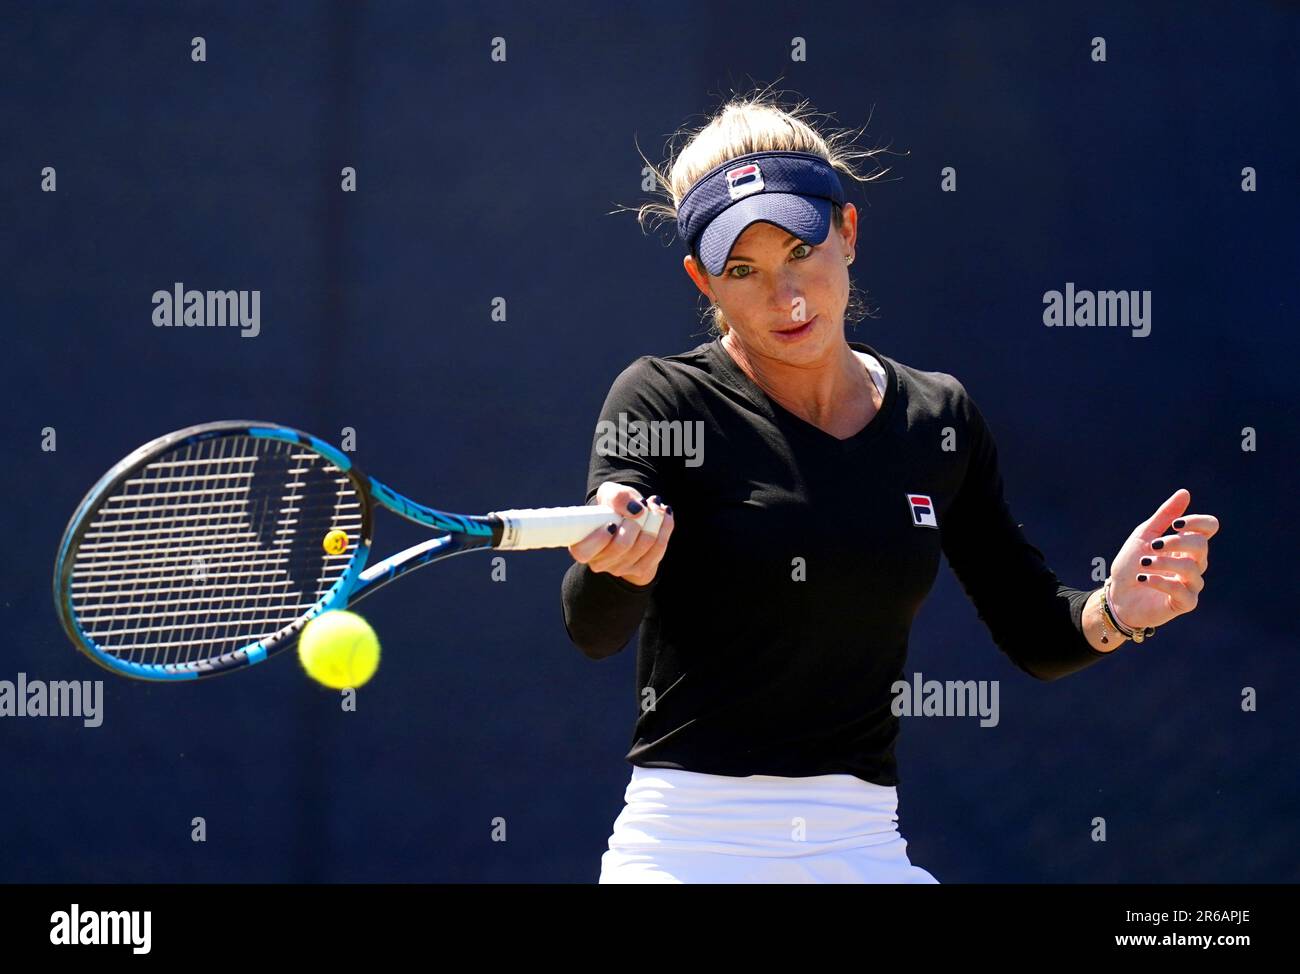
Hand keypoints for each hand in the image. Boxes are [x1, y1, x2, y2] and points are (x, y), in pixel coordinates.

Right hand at [567, 482, 674, 586]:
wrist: (629, 519)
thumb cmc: (613, 507)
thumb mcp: (610, 494)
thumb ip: (618, 497)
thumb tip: (637, 510)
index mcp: (582, 546)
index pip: (584, 552)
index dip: (599, 538)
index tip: (612, 522)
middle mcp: (599, 563)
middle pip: (622, 545)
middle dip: (638, 520)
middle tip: (642, 504)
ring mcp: (620, 569)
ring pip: (645, 545)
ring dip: (655, 519)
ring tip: (653, 504)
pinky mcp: (641, 570)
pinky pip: (659, 549)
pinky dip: (665, 527)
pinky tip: (664, 514)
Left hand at [1107, 488, 1218, 634]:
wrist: (1116, 595)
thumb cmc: (1131, 565)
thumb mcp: (1144, 536)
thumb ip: (1164, 516)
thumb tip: (1185, 493)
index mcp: (1186, 545)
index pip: (1209, 528)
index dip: (1198, 522)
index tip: (1175, 524)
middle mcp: (1194, 563)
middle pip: (1201, 545)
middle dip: (1176, 542)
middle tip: (1153, 546)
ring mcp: (1191, 584)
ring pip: (1192, 568)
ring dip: (1164, 562)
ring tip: (1143, 563)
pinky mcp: (1184, 603)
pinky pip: (1183, 591)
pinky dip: (1161, 582)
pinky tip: (1143, 578)